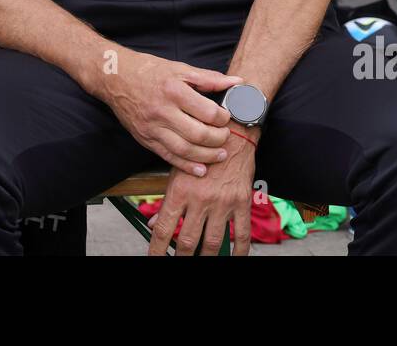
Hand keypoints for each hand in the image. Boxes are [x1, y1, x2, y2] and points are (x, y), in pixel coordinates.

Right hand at [93, 48, 241, 175]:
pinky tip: (200, 169)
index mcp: (174, 90)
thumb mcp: (180, 68)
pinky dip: (186, 166)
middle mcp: (162, 111)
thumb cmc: (149, 71)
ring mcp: (152, 127)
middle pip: (198, 134)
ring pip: (184, 150)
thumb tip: (237, 82)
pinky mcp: (145, 139)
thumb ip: (209, 78)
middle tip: (226, 137)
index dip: (223, 118)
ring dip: (206, 156)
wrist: (115, 78)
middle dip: (218, 140)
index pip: (207, 112)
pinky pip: (168, 157)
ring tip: (220, 155)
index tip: (227, 117)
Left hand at [149, 126, 258, 255]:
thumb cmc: (201, 151)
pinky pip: (242, 233)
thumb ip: (166, 200)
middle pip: (188, 241)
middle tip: (178, 261)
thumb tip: (154, 223)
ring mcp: (222, 203)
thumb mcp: (177, 172)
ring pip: (213, 242)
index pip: (165, 229)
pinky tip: (235, 257)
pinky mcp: (241, 203)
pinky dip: (239, 250)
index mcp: (180, 191)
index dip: (157, 249)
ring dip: (207, 257)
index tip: (154, 259)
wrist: (232, 135)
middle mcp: (200, 199)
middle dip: (182, 257)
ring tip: (202, 261)